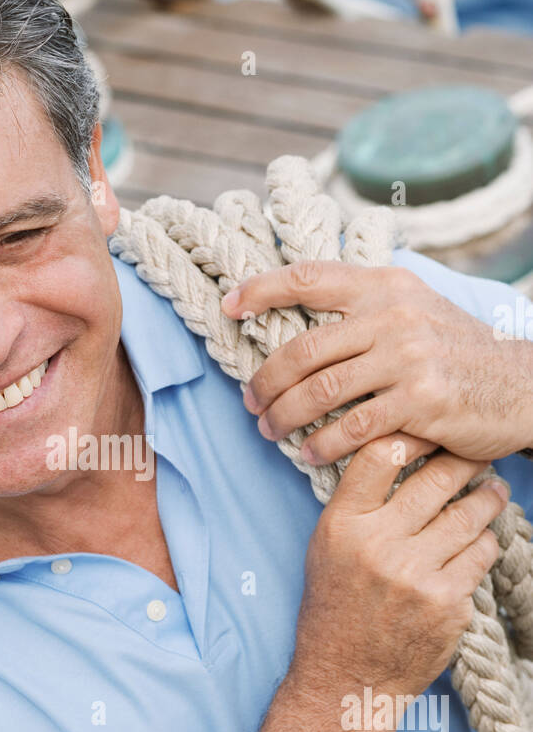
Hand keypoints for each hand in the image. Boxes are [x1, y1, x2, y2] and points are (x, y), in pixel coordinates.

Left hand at [221, 260, 532, 464]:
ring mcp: (407, 358)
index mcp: (385, 286)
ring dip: (285, 417)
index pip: (309, 277)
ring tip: (270, 431)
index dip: (261, 290)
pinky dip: (322, 445)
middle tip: (250, 403)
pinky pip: (352, 428)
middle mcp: (393, 315)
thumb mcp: (418, 308)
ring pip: (320, 391)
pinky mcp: (419, 401)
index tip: (229, 307)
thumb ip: (365, 307)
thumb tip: (300, 316)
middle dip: (265, 381)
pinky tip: (310, 453)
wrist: (523, 385)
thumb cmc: (459, 352)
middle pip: (302, 349)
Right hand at [289, 434, 507, 703]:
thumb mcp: (326, 550)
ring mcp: (416, 575)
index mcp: (342, 527)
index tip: (429, 435)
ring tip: (492, 490)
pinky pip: (481, 554)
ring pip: (468, 515)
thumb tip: (399, 457)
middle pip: (435, 479)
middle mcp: (378, 546)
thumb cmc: (335, 610)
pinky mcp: (448, 603)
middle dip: (464, 461)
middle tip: (477, 454)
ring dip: (486, 498)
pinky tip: (479, 541)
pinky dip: (483, 544)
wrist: (347, 678)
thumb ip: (357, 507)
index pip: (380, 456)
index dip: (411, 437)